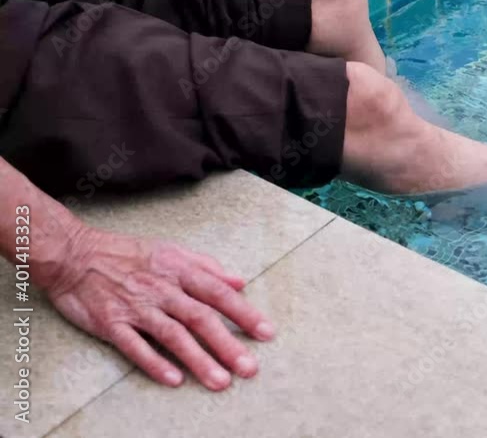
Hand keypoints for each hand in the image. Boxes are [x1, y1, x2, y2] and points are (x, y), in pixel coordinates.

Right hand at [41, 227, 274, 390]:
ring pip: (173, 336)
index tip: (267, 333)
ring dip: (198, 359)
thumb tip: (239, 281)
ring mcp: (136, 307)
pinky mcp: (111, 323)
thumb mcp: (171, 250)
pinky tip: (174, 380)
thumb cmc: (126, 253)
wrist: (74, 254)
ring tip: (220, 381)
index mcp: (179, 271)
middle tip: (249, 369)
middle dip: (227, 345)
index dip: (244, 313)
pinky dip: (154, 363)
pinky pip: (135, 346)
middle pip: (201, 318)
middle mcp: (161, 289)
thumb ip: (207, 267)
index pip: (218, 293)